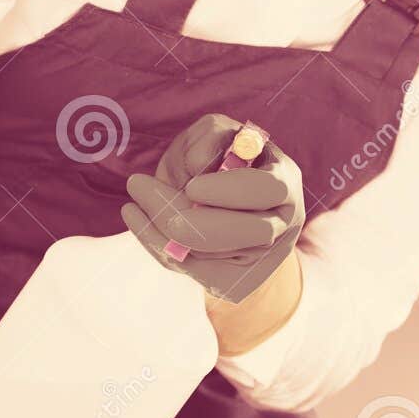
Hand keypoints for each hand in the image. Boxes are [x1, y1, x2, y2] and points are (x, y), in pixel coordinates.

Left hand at [121, 112, 304, 303]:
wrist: (212, 196)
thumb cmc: (215, 157)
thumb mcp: (214, 134)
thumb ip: (212, 135)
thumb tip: (199, 165)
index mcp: (285, 181)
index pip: (270, 190)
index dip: (231, 191)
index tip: (192, 186)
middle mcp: (282, 223)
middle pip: (253, 234)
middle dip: (199, 223)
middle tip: (148, 196)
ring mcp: (262, 258)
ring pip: (218, 258)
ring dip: (166, 232)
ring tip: (134, 203)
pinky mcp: (236, 283)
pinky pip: (195, 271)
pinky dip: (158, 245)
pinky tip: (136, 217)